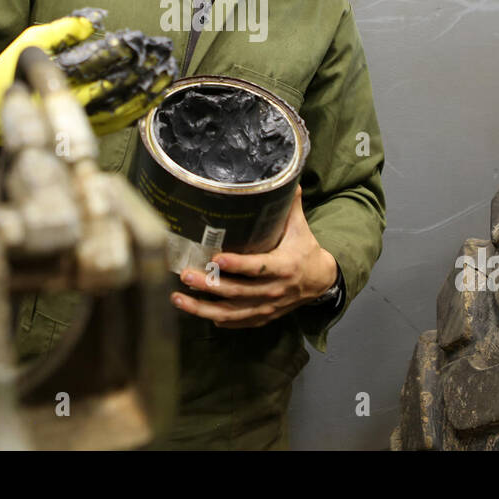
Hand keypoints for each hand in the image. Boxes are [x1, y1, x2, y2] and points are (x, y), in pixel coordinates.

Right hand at [0, 10, 176, 148]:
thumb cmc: (14, 68)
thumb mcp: (33, 39)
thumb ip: (64, 29)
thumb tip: (97, 18)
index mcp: (61, 75)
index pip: (98, 62)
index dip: (122, 51)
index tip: (142, 40)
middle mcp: (74, 100)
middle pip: (116, 85)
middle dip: (142, 69)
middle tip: (165, 55)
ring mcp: (81, 118)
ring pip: (121, 106)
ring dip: (146, 91)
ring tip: (166, 75)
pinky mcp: (84, 129)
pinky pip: (116, 122)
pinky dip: (137, 110)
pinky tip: (153, 98)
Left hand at [171, 185, 337, 328]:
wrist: (320, 282)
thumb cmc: (304, 250)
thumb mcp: (300, 227)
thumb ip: (289, 205)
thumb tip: (286, 176)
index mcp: (284, 266)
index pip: (259, 267)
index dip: (238, 265)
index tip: (216, 258)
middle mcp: (274, 290)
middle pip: (238, 292)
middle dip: (209, 285)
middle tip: (185, 275)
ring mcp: (267, 307)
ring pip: (232, 312)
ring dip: (203, 307)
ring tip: (178, 298)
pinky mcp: (262, 317)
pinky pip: (236, 321)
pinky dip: (216, 318)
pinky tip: (194, 311)